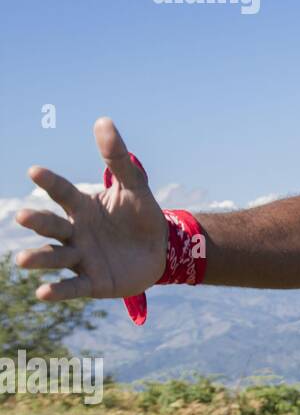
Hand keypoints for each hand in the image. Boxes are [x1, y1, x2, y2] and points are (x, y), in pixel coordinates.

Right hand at [13, 117, 166, 300]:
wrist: (162, 250)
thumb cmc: (141, 216)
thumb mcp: (135, 186)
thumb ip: (118, 158)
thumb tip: (103, 121)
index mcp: (83, 208)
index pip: (63, 193)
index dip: (50, 182)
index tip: (35, 170)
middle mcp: (75, 233)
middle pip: (52, 226)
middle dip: (38, 222)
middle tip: (24, 215)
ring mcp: (82, 258)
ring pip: (56, 257)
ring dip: (39, 259)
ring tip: (22, 259)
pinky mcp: (93, 282)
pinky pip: (73, 286)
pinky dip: (59, 290)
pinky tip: (43, 292)